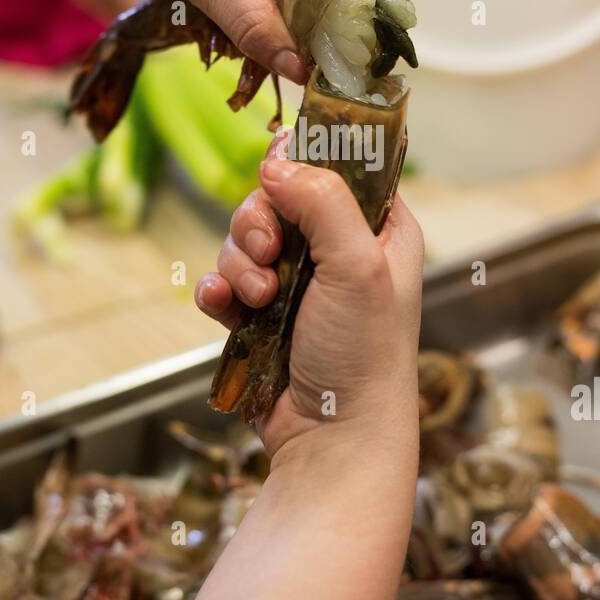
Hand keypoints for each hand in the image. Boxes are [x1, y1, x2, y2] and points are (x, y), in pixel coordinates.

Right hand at [195, 149, 423, 461]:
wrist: (334, 439)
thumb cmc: (364, 354)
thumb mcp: (358, 265)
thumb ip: (322, 202)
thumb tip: (274, 161)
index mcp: (380, 229)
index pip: (338, 167)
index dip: (304, 165)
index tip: (277, 174)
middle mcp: (340, 251)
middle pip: (277, 199)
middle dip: (258, 224)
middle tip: (267, 254)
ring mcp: (298, 285)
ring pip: (246, 240)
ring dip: (239, 264)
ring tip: (257, 300)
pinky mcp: (262, 318)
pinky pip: (226, 282)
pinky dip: (219, 291)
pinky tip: (222, 308)